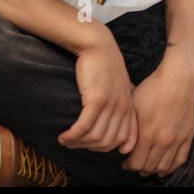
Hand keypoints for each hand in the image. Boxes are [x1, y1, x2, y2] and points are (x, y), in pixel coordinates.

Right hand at [58, 26, 137, 153]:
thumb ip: (121, 106)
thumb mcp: (119, 88)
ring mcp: (111, 105)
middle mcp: (122, 108)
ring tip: (66, 141)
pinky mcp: (96, 100)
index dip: (106, 148)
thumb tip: (117, 127)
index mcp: (129, 107)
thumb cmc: (105, 67)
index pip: (124, 140)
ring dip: (77, 143)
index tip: (91, 147)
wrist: (98, 45)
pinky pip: (84, 127)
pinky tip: (63, 136)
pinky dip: (72, 136)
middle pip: (107, 142)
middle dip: (88, 148)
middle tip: (74, 145)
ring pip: (94, 137)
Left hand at [123, 53, 193, 176]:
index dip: (128, 165)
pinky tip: (164, 166)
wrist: (179, 78)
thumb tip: (123, 148)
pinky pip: (180, 160)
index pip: (136, 163)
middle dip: (139, 167)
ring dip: (154, 169)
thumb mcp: (134, 107)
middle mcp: (163, 140)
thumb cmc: (153, 88)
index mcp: (147, 134)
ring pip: (165, 166)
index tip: (125, 162)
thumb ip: (129, 130)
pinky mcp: (188, 135)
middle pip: (149, 167)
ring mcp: (177, 139)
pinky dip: (171, 167)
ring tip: (148, 166)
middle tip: (135, 163)